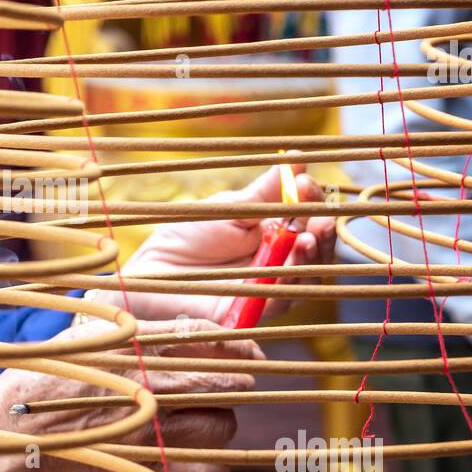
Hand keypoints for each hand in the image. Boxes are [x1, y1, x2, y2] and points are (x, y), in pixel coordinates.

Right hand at [0, 317, 259, 471]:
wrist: (14, 428)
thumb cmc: (50, 374)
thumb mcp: (88, 329)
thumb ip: (135, 325)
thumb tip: (186, 325)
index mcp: (136, 343)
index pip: (207, 336)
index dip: (238, 344)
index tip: (248, 351)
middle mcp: (150, 382)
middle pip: (226, 381)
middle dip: (232, 384)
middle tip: (226, 388)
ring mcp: (152, 428)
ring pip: (222, 426)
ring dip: (217, 424)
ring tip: (195, 422)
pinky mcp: (150, 467)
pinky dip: (211, 469)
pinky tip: (195, 459)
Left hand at [92, 165, 336, 322]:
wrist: (149, 272)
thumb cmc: (185, 237)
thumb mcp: (228, 209)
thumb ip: (264, 192)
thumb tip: (297, 160)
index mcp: (271, 232)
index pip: (306, 220)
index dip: (313, 205)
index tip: (307, 185)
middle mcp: (276, 261)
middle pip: (315, 251)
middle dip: (322, 234)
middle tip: (321, 217)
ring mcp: (268, 287)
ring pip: (305, 276)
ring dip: (313, 256)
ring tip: (310, 237)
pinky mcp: (255, 311)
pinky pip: (283, 299)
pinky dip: (292, 280)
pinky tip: (293, 261)